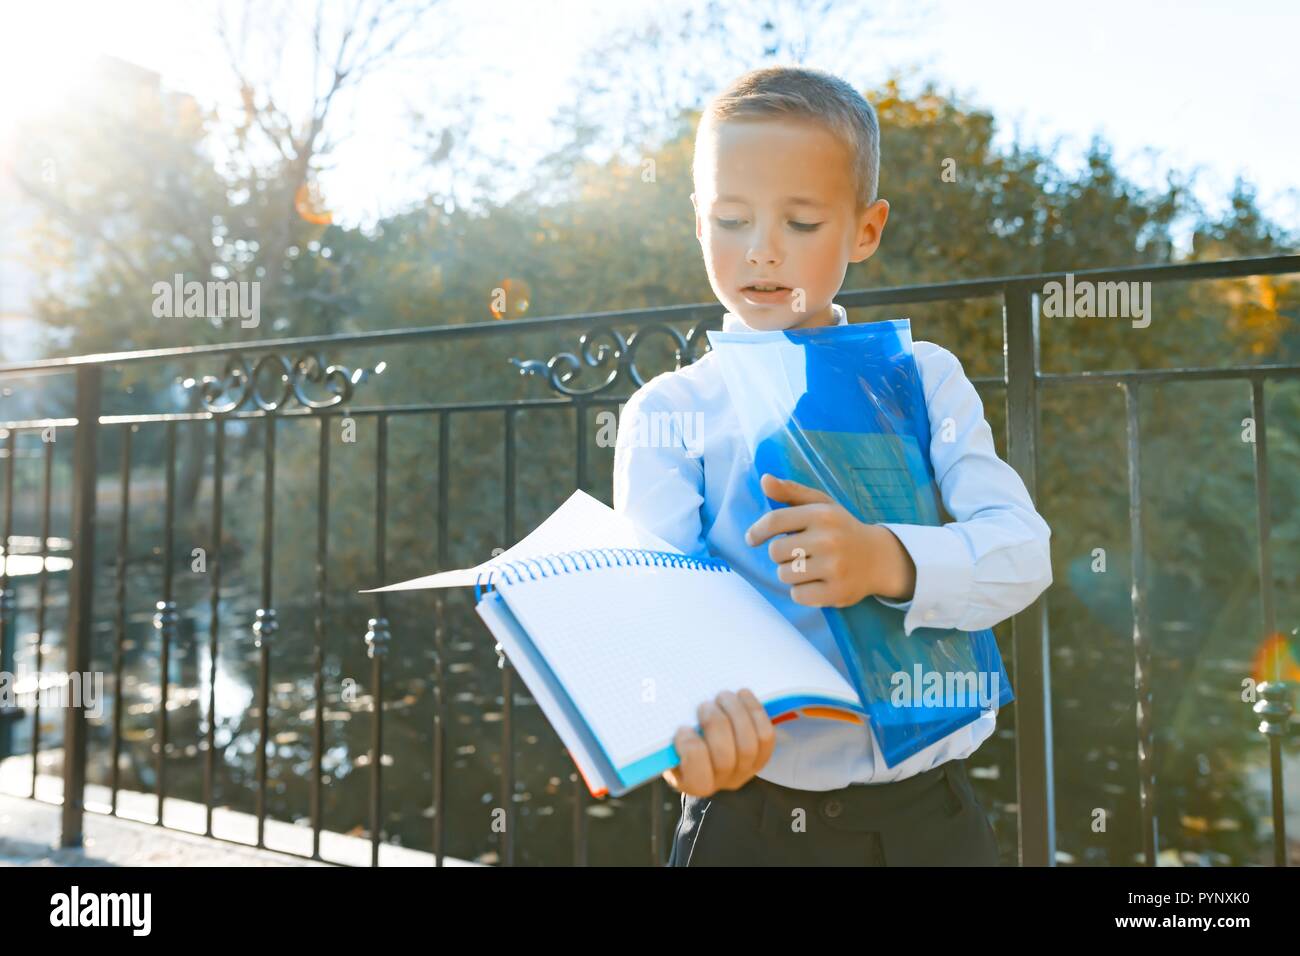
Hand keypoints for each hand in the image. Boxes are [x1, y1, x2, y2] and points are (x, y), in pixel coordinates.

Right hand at [662, 689, 775, 797]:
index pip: (698, 779)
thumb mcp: (666, 743)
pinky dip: (755, 711)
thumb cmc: (678, 740)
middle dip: (716, 726)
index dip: (692, 752)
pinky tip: (742, 695)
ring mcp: (745, 770)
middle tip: (705, 705)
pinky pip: (765, 736)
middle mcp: (721, 781)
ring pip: (748, 745)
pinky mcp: (761, 755)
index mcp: (693, 783)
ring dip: (736, 714)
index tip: (683, 728)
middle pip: (725, 759)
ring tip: (724, 695)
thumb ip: (666, 735)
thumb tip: (662, 713)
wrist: (705, 745)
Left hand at [744, 473, 915, 606]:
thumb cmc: (842, 529)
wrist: (880, 558)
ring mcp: (834, 568)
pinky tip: (817, 582)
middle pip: (776, 552)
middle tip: (799, 552)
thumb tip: (764, 480)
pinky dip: (801, 591)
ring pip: (784, 575)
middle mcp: (828, 540)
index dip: (757, 531)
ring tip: (809, 567)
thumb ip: (791, 492)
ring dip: (790, 573)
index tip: (752, 538)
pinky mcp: (836, 592)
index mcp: (822, 514)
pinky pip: (797, 595)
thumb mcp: (821, 505)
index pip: (775, 521)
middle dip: (781, 554)